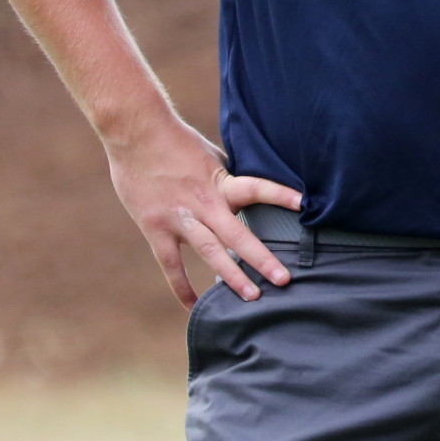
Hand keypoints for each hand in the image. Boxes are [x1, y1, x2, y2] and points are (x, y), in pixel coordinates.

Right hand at [107, 117, 303, 308]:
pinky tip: (194, 305)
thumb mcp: (213, 156)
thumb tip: (250, 193)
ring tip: (253, 297)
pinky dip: (181, 286)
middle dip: (262, 259)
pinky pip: (170, 264)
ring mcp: (179, 218)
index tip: (304, 204)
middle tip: (284, 279)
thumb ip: (229, 179)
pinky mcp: (156, 228)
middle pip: (237, 236)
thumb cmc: (177, 141)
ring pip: (209, 253)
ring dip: (231, 277)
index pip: (256, 188)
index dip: (280, 195)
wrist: (135, 134)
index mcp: (220, 182)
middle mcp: (203, 203)